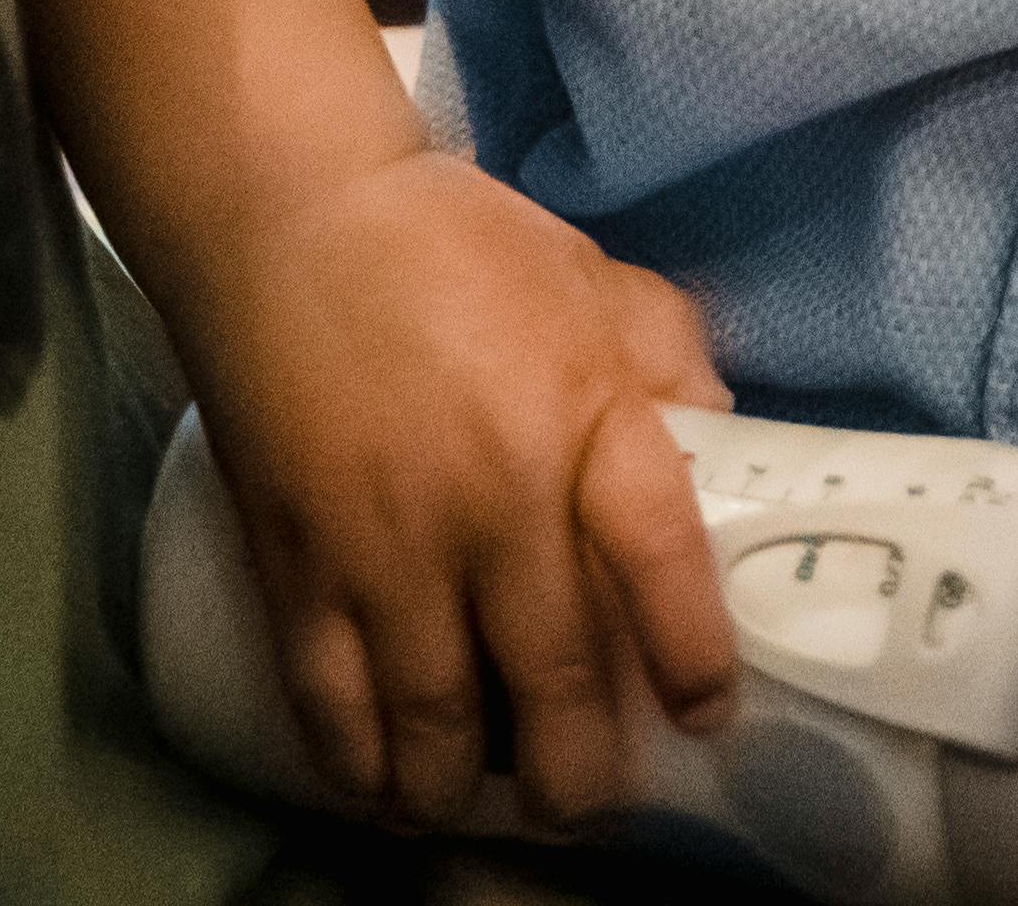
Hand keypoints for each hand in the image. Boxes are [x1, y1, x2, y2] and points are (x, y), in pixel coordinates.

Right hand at [174, 148, 737, 829]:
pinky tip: (384, 785)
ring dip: (467, 789)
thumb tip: (732, 452)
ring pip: (436, 720)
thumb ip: (674, 364)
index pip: (661, 560)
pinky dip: (358, 768)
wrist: (284, 215)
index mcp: (582, 416)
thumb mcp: (595, 281)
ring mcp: (386, 542)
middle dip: (582, 776)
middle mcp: (493, 496)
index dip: (692, 654)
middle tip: (591, 801)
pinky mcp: (294, 563)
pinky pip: (328, 704)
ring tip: (488, 802)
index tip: (705, 713)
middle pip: (554, 679)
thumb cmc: (454, 245)